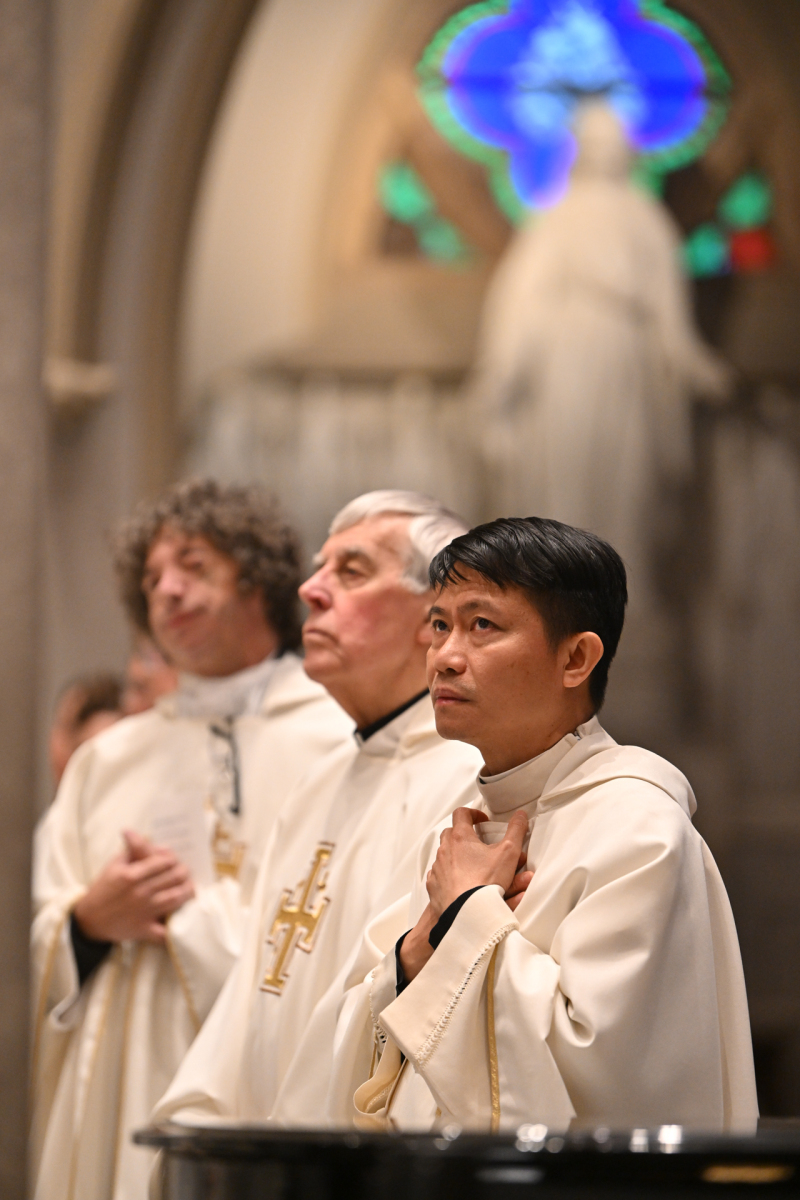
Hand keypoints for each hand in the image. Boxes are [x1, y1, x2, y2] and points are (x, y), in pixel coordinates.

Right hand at [72, 830, 194, 943]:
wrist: (89, 920)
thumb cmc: (103, 889)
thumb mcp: (114, 865)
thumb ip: (133, 850)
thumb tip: (153, 839)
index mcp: (131, 875)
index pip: (162, 862)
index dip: (172, 858)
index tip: (173, 859)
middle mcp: (140, 892)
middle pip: (173, 878)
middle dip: (183, 871)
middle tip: (184, 871)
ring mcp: (144, 912)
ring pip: (176, 898)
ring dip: (187, 891)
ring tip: (189, 887)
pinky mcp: (144, 930)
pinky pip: (164, 931)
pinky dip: (174, 927)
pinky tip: (181, 919)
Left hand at [426, 808, 529, 916]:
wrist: (467, 913)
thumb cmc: (486, 882)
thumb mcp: (508, 853)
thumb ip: (516, 831)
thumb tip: (521, 815)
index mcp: (460, 838)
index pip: (462, 814)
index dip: (473, 813)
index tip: (484, 821)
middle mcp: (444, 850)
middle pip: (450, 834)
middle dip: (464, 835)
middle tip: (478, 843)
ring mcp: (437, 869)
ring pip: (445, 856)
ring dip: (457, 856)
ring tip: (473, 866)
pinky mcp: (434, 887)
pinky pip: (440, 876)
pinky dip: (449, 876)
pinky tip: (462, 883)